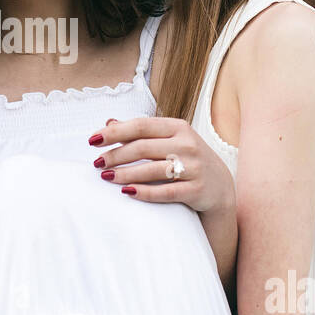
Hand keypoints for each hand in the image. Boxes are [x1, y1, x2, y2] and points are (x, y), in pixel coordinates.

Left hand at [88, 116, 235, 215]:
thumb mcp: (169, 139)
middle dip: (116, 155)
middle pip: (143, 147)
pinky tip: (126, 191)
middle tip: (97, 162)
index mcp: (178, 127)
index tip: (93, 140)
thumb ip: (141, 131)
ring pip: (152, 170)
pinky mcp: (196, 189)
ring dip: (125, 174)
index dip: (114, 132)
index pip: (141, 126)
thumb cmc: (187, 159)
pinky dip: (144, 192)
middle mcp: (187, 144)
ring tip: (106, 176)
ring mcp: (194, 167)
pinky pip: (166, 192)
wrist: (221, 187)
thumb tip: (109, 122)